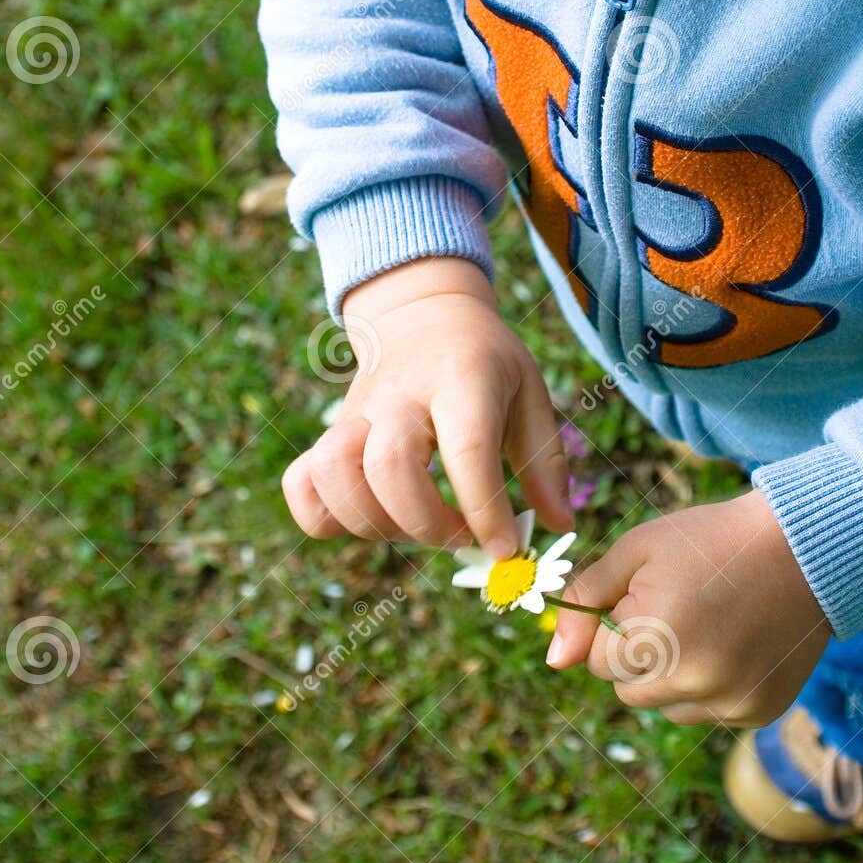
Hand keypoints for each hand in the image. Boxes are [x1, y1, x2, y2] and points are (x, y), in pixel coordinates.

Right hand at [283, 257, 571, 557]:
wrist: (421, 315)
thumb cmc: (485, 362)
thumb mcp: (529, 392)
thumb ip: (545, 463)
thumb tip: (560, 528)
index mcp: (462, 377)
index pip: (466, 449)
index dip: (484, 509)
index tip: (503, 547)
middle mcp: (400, 394)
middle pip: (391, 466)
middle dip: (428, 523)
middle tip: (462, 536)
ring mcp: (355, 413)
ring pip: (337, 476)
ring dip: (378, 524)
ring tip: (417, 526)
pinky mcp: (328, 433)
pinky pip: (302, 485)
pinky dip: (325, 518)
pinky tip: (368, 519)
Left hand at [546, 491, 830, 725]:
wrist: (803, 547)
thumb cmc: (709, 541)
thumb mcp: (636, 551)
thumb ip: (586, 600)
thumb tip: (553, 661)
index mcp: (653, 638)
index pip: (597, 660)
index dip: (615, 624)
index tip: (647, 595)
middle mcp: (692, 682)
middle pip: (627, 690)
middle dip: (639, 653)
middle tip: (677, 607)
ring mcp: (729, 703)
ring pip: (667, 706)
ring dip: (673, 675)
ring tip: (707, 624)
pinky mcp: (759, 712)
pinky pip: (709, 713)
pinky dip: (711, 686)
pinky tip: (734, 643)